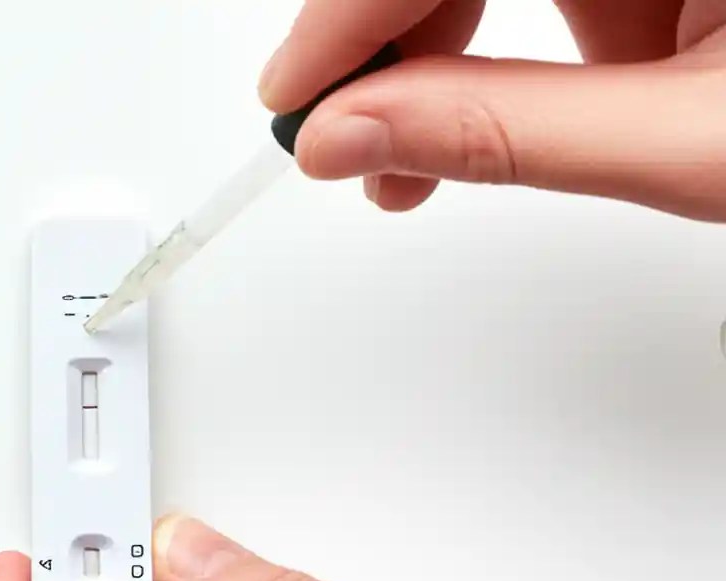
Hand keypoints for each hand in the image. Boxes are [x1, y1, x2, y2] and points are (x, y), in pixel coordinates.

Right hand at [259, 0, 725, 220]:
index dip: (350, 9)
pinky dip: (479, 62)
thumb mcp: (690, 143)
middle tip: (340, 133)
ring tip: (404, 163)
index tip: (296, 92)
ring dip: (423, 61)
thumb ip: (512, 134)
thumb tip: (348, 136)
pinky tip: (469, 125)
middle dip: (379, 43)